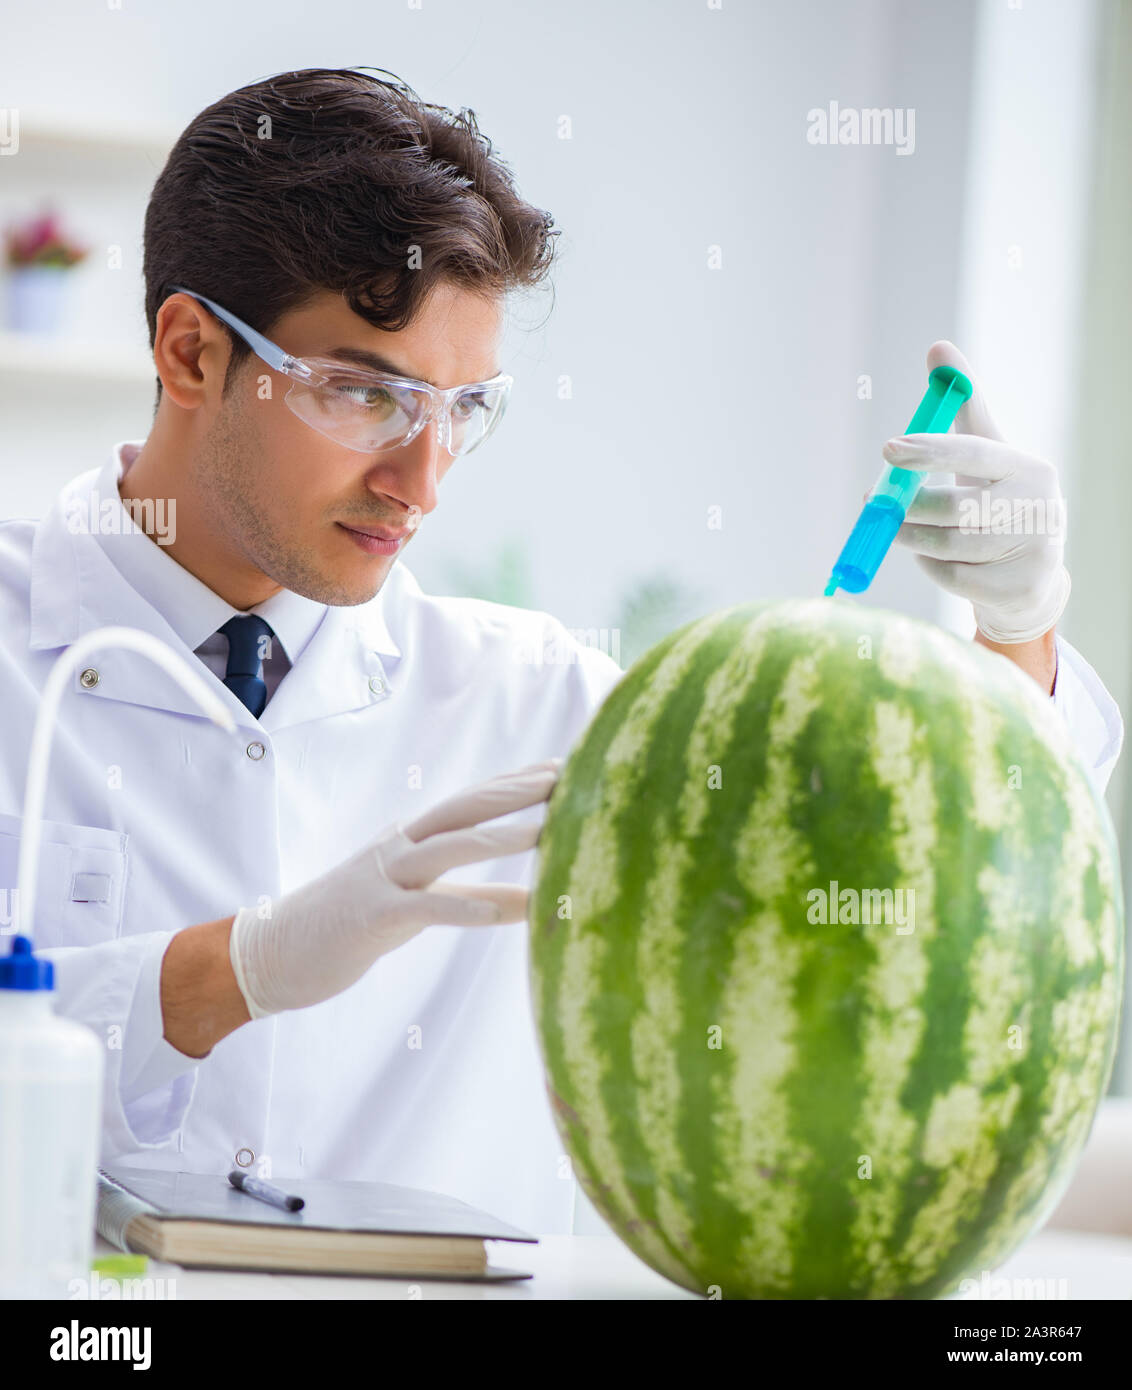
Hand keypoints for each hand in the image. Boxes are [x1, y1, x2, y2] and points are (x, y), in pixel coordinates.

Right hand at [228, 759, 560, 1018]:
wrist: (270, 954)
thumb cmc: (351, 927)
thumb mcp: (420, 909)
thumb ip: (475, 899)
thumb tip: (533, 899)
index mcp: (411, 840)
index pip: (472, 801)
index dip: (517, 782)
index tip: (564, 764)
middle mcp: (400, 847)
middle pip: (465, 808)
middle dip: (515, 790)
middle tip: (565, 776)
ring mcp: (383, 878)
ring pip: (447, 848)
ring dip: (500, 837)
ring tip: (548, 831)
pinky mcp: (371, 917)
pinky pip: (424, 908)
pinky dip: (466, 907)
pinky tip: (503, 911)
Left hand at [886, 341, 1069, 643]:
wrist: (1030, 576)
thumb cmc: (1001, 500)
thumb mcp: (987, 454)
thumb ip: (965, 405)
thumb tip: (938, 347)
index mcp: (1028, 468)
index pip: (975, 453)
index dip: (929, 450)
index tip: (887, 448)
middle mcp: (1036, 508)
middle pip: (955, 507)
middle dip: (907, 505)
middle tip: (873, 500)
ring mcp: (1030, 551)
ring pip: (946, 544)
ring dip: (910, 536)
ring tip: (895, 526)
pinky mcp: (1015, 589)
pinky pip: (949, 575)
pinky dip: (927, 564)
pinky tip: (924, 554)